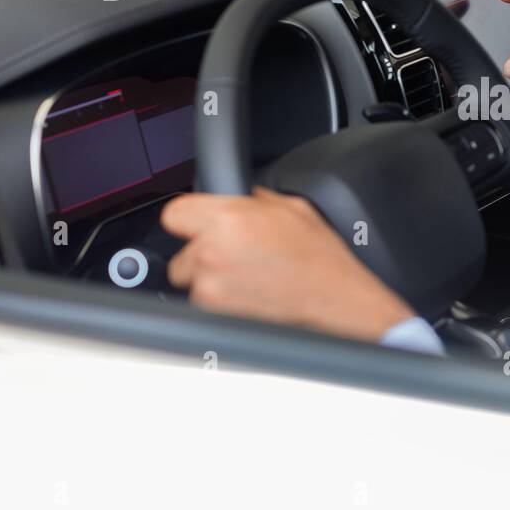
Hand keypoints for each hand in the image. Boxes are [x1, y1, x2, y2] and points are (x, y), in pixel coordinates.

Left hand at [161, 188, 415, 342]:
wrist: (334, 299)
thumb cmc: (320, 258)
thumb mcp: (293, 209)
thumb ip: (255, 200)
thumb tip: (239, 197)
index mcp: (230, 219)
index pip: (175, 213)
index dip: (188, 221)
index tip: (197, 228)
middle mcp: (214, 250)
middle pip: (180, 252)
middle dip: (201, 254)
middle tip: (233, 257)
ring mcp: (211, 285)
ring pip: (190, 280)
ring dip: (210, 280)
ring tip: (247, 278)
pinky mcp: (215, 312)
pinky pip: (203, 303)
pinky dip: (220, 302)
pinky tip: (249, 295)